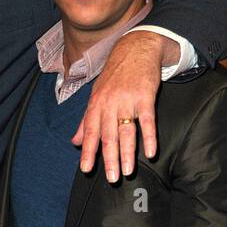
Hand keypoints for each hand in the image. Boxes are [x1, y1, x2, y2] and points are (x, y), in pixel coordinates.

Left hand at [73, 30, 176, 181]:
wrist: (135, 48)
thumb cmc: (115, 75)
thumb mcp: (96, 95)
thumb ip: (86, 121)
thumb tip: (75, 142)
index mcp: (96, 105)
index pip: (90, 132)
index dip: (88, 152)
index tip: (86, 169)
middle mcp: (109, 103)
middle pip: (109, 135)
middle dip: (109, 159)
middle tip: (112, 178)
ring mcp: (127, 100)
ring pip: (126, 131)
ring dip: (127, 153)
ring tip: (128, 171)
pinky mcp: (145, 96)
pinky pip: (147, 120)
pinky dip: (149, 136)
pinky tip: (151, 151)